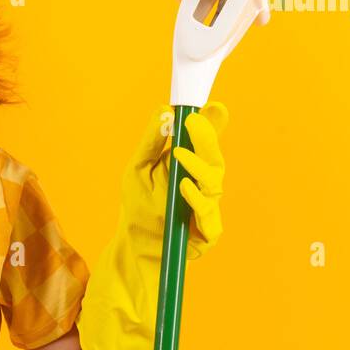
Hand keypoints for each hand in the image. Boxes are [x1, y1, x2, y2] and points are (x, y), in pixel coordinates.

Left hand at [122, 102, 228, 258]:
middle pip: (213, 159)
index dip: (211, 124)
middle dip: (206, 139)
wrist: (135, 243)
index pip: (205, 141)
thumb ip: (152, 141)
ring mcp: (208, 207)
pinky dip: (197, 201)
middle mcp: (203, 183)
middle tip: (192, 122)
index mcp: (190, 166)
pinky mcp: (208, 232)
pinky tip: (184, 189)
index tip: (209, 106)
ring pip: (213, 185)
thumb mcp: (138, 167)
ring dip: (197, 168)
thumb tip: (164, 110)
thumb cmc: (139, 204)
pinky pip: (209, 216)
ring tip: (179, 155)